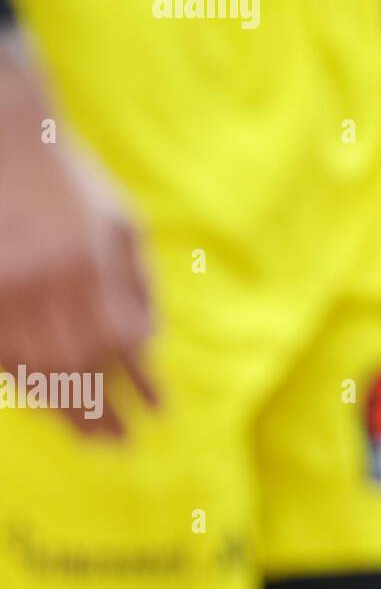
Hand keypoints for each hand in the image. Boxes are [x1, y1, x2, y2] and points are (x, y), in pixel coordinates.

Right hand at [0, 43, 157, 436]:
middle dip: (102, 410)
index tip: (158, 413)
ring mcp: (6, 291)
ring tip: (89, 437)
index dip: (141, 383)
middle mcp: (47, 282)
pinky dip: (26, 383)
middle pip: (78, 366)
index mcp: (92, 263)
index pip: (123, 342)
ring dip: (64, 409)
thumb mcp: (121, 224)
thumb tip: (149, 343)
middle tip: (121, 444)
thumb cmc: (72, 187)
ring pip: (35, 368)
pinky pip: (3, 356)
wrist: (4, 144)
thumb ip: (136, 284)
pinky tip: (48, 401)